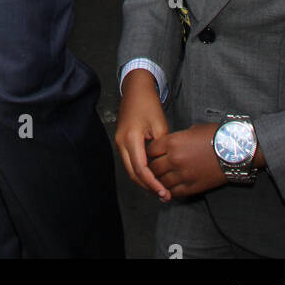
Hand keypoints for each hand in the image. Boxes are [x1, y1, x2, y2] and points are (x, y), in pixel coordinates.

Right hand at [115, 69, 170, 198]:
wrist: (136, 89)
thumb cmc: (148, 103)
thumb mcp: (160, 125)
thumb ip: (161, 147)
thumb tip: (164, 164)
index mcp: (131, 138)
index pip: (141, 169)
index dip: (153, 183)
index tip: (164, 192)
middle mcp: (121, 143)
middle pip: (133, 174)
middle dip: (148, 187)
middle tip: (163, 195)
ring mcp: (119, 142)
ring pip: (130, 169)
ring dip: (143, 181)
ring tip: (159, 188)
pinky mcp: (122, 141)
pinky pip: (130, 161)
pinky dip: (140, 171)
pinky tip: (152, 175)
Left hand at [147, 123, 224, 197]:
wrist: (234, 150)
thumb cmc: (214, 135)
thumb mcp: (192, 130)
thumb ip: (177, 138)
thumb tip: (169, 145)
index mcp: (173, 142)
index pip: (151, 150)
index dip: (152, 152)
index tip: (155, 153)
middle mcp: (174, 159)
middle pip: (154, 167)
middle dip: (154, 167)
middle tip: (157, 167)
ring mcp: (183, 174)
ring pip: (161, 182)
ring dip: (161, 180)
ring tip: (163, 178)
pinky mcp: (192, 187)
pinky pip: (174, 192)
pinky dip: (170, 191)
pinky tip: (171, 188)